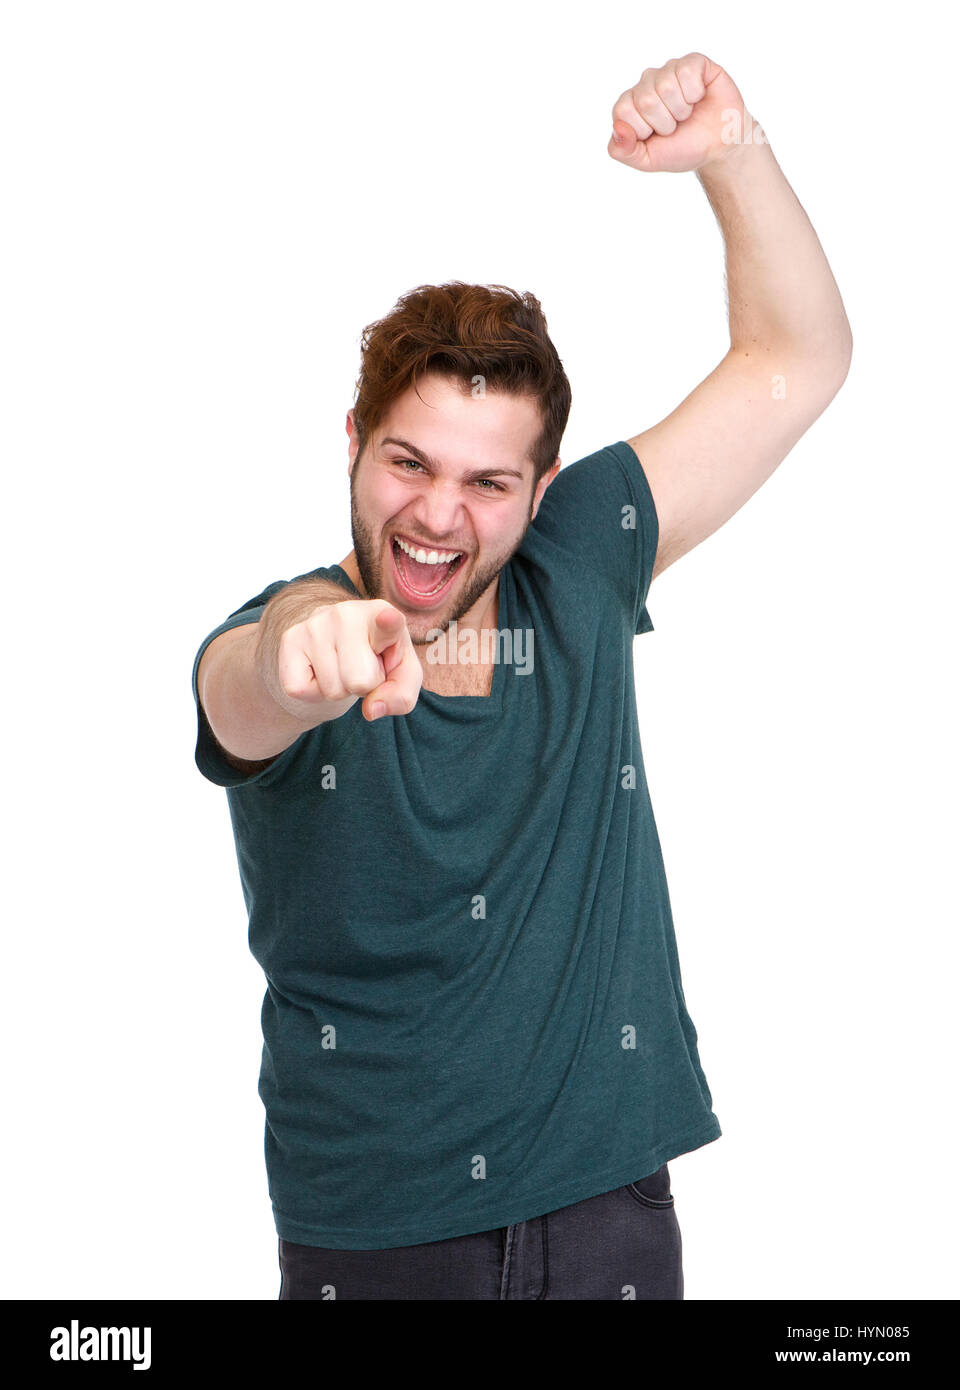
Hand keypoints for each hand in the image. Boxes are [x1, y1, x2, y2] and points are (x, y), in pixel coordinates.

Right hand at [261, 599, 423, 724]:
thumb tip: (372, 710)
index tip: (388, 617)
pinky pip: (301, 690)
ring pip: (332, 690)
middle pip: (360, 682)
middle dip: (363, 686)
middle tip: (360, 667)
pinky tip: (319, 669)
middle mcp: (347, 614)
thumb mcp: (400, 675)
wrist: (336, 639)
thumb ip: (401, 696)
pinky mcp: (289, 639)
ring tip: (342, 666)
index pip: (388, 622)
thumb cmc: (377, 656)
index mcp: (383, 615)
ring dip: (339, 688)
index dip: (388, 622)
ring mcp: (315, 624)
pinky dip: (312, 692)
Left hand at [607, 53, 756, 173]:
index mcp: (630, 105)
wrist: (718, 147)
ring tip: (688, 113)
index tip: (657, 136)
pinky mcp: (693, 62)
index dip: (645, 130)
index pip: (624, 111)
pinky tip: (699, 97)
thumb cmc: (683, 149)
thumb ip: (623, 151)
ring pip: (667, 86)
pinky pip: (687, 72)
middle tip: (676, 125)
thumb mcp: (648, 160)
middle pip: (647, 100)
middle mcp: (646, 83)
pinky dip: (696, 92)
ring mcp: (669, 70)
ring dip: (682, 110)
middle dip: (666, 122)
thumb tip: (617, 129)